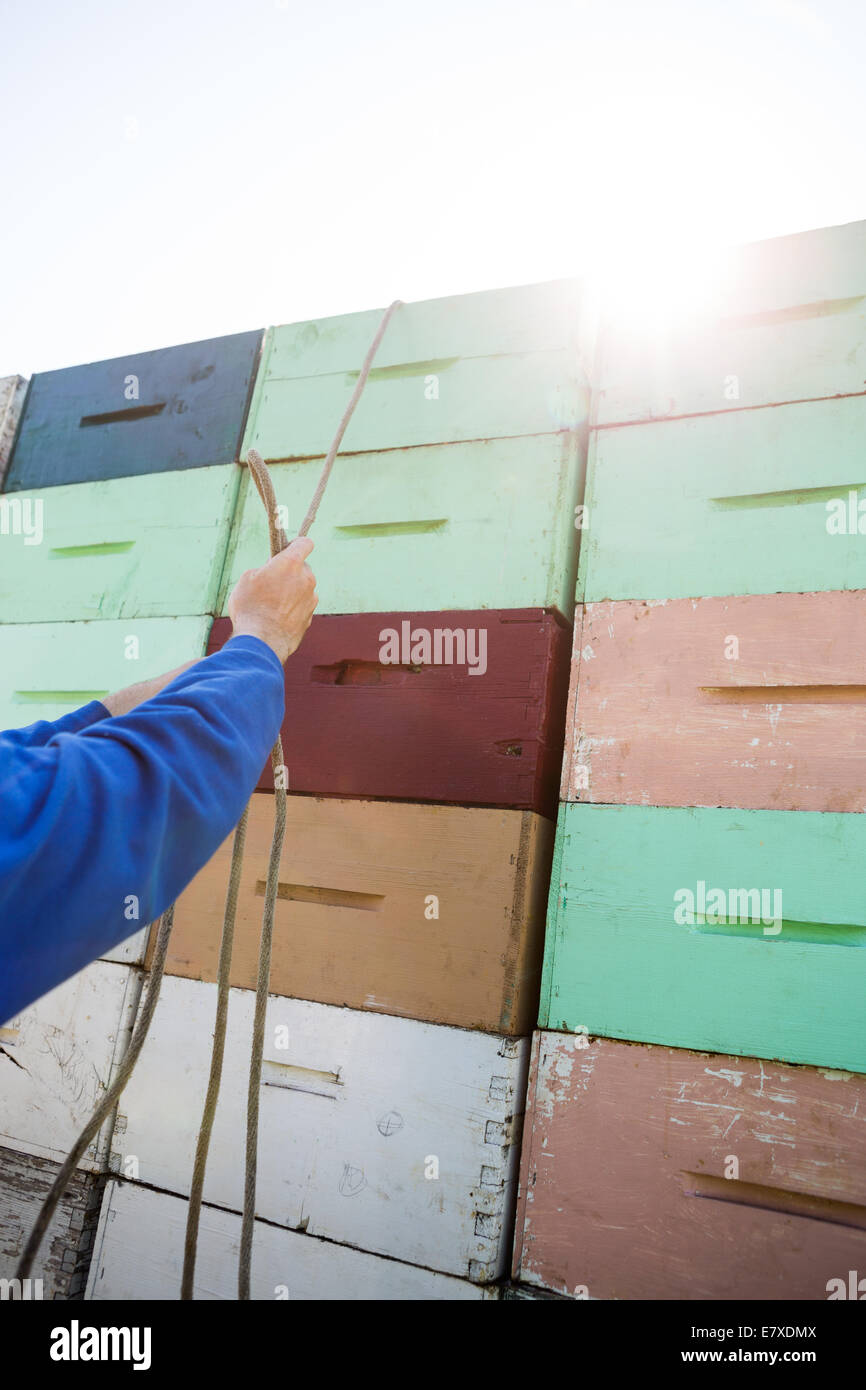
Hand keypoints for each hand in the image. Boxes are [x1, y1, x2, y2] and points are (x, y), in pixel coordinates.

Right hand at [227, 537, 317, 663]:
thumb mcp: (247, 579)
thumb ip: (264, 569)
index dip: (296, 545)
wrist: (262, 641)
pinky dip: (293, 608)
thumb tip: (271, 571)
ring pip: (303, 588)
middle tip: (272, 583)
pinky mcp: (310, 616)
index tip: (287, 550)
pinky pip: (302, 606)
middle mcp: (306, 578)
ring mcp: (310, 598)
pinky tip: (277, 618)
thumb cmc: (250, 607)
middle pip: (302, 568)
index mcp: (290, 563)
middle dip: (290, 572)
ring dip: (292, 592)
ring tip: (272, 605)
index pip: (305, 543)